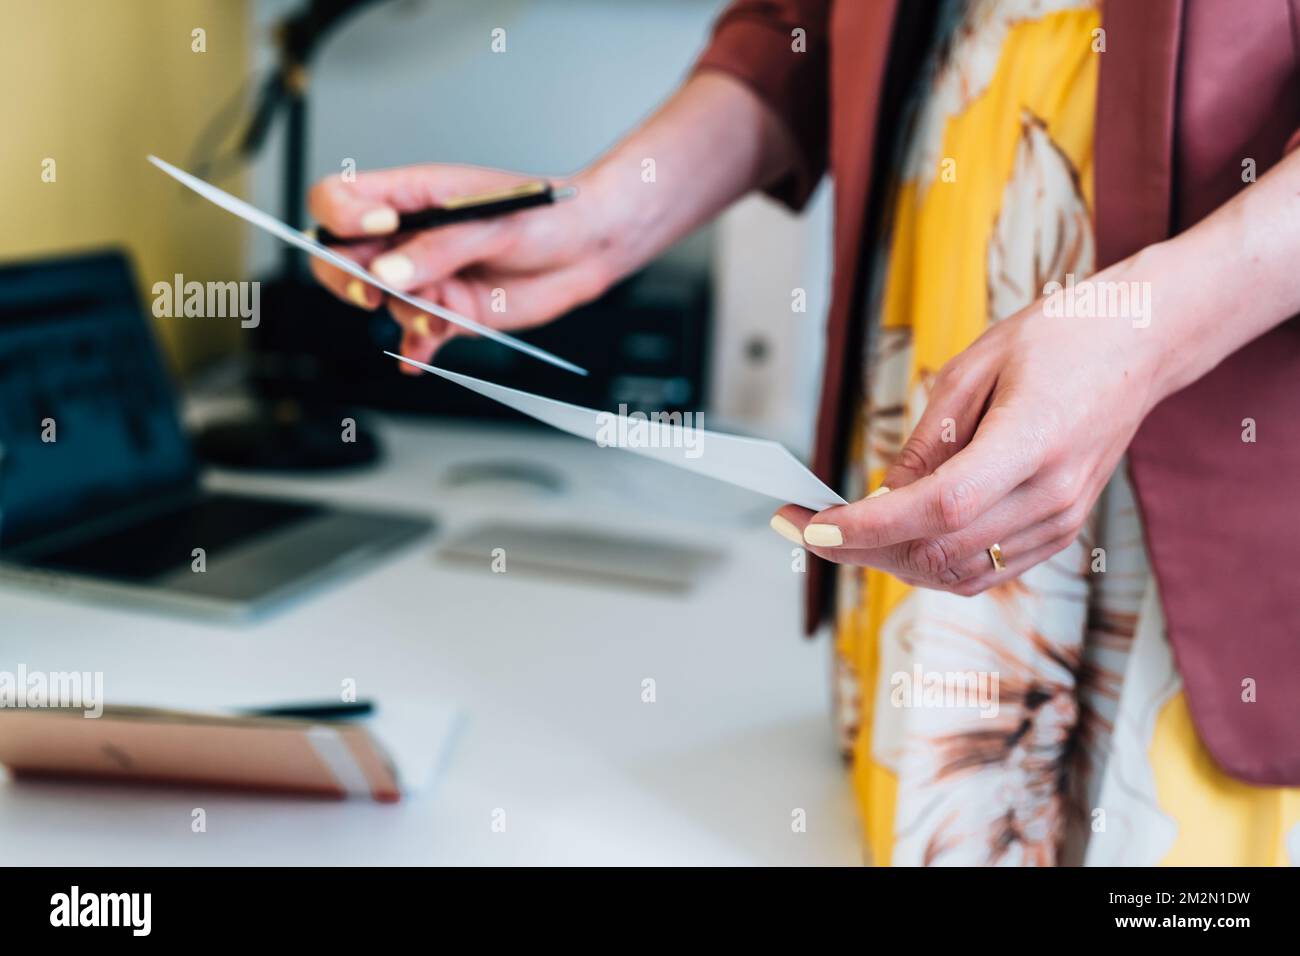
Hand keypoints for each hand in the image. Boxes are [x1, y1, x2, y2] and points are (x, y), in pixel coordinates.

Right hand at [307, 164, 616, 372]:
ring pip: (384, 301)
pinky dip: (414, 348)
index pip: (340, 200)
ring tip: (441, 316)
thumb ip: (439, 249)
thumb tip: (388, 273)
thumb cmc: (544, 215)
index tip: (373, 231)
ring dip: (404, 313)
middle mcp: (410, 238)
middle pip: (341, 257)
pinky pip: (414, 335)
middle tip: (373, 294)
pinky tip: (418, 357)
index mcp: (411, 196)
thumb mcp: (491, 224)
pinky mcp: (448, 311)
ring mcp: (427, 277)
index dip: (341, 217)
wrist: (586, 250)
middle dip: (347, 278)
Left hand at [772, 251, 1179, 594]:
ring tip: (841, 531)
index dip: (869, 526)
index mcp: (1033, 442)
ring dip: (889, 560)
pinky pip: (983, 573)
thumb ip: (926, 443)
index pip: (938, 507)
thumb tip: (882, 501)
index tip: (813, 524)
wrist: (1141, 344)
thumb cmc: (1057, 338)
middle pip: (938, 551)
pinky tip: (894, 539)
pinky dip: (929, 564)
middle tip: (805, 524)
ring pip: (956, 574)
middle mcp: (1052, 496)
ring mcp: (1061, 522)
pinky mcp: (1061, 533)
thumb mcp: (973, 368)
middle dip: (859, 547)